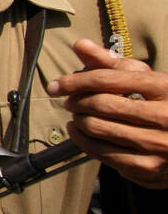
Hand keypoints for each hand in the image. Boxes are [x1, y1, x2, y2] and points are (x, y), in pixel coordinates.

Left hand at [46, 39, 167, 187]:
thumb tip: (80, 45)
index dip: (75, 81)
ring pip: (97, 130)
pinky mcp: (148, 168)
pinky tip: (80, 133)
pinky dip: (84, 142)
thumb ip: (115, 64)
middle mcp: (164, 116)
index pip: (108, 80)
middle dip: (76, 102)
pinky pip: (103, 154)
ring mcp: (156, 145)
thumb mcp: (151, 80)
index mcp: (165, 88)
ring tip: (75, 115)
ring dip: (77, 121)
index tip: (57, 84)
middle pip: (100, 105)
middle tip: (69, 101)